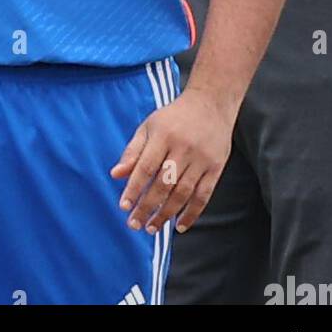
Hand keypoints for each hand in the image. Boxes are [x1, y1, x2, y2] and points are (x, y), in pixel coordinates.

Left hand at [109, 87, 234, 234]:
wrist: (210, 104)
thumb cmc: (174, 117)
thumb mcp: (149, 126)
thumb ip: (133, 151)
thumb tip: (115, 175)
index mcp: (163, 135)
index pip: (145, 167)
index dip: (134, 188)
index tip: (123, 207)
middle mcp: (183, 148)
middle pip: (163, 184)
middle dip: (147, 207)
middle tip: (135, 225)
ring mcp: (201, 159)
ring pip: (183, 193)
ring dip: (166, 214)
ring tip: (152, 227)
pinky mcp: (216, 168)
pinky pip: (204, 195)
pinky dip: (192, 213)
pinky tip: (179, 226)